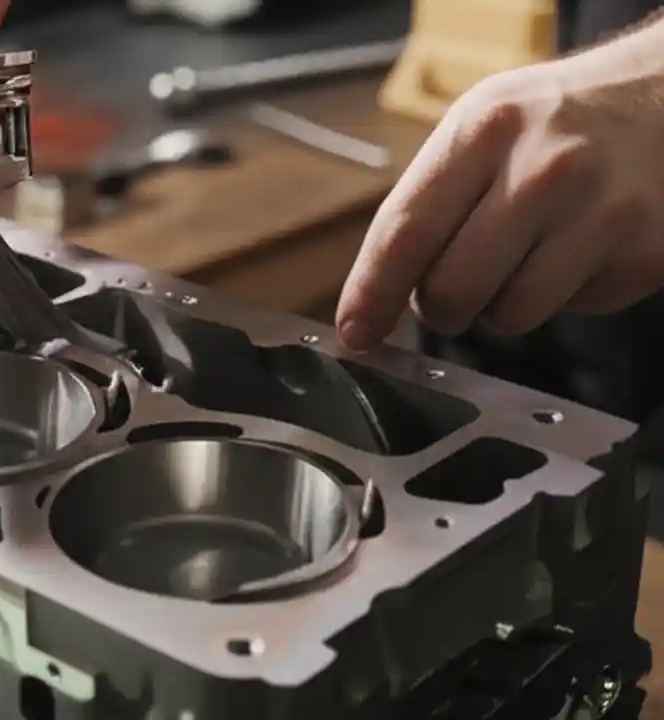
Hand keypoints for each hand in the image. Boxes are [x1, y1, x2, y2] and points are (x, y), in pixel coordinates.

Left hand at [335, 23, 663, 349]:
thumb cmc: (558, 122)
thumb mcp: (483, 128)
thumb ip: (428, 202)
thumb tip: (374, 295)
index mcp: (484, 130)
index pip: (404, 233)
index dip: (371, 294)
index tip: (355, 332)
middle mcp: (543, 168)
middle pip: (451, 290)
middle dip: (440, 306)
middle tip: (456, 284)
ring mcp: (601, 213)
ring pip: (509, 316)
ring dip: (503, 303)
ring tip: (529, 251)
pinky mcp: (645, 256)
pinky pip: (571, 313)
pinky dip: (565, 294)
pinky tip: (581, 245)